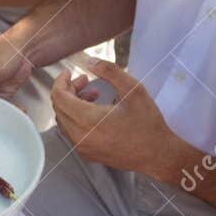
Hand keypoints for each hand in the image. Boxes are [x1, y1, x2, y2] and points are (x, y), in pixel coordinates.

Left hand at [51, 58, 180, 175]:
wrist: (156, 155)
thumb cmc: (147, 122)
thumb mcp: (133, 89)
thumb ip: (109, 71)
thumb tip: (88, 61)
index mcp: (87, 119)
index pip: (58, 97)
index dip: (61, 81)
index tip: (70, 72)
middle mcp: (79, 136)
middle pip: (59, 108)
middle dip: (68, 90)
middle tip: (86, 81)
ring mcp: (81, 147)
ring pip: (64, 120)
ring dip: (73, 104)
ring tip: (94, 94)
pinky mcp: (86, 154)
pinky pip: (71, 132)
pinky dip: (77, 118)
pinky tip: (95, 111)